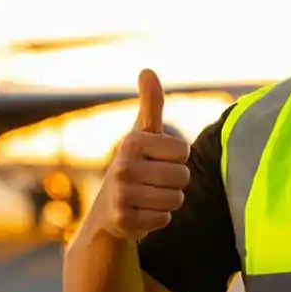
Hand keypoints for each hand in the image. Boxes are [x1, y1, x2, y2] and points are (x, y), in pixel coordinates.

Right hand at [96, 69, 190, 241]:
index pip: (184, 152)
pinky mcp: (123, 222)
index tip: (156, 161)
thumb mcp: (141, 135)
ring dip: (168, 201)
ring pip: (176, 200)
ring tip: (148, 198)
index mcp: (132, 142)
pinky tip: (141, 214)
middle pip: (182, 177)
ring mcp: (121, 195)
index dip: (176, 159)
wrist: (106, 211)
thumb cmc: (134, 166)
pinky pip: (164, 219)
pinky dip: (157, 219)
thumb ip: (150, 104)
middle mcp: (122, 167)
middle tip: (153, 182)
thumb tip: (147, 70)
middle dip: (175, 182)